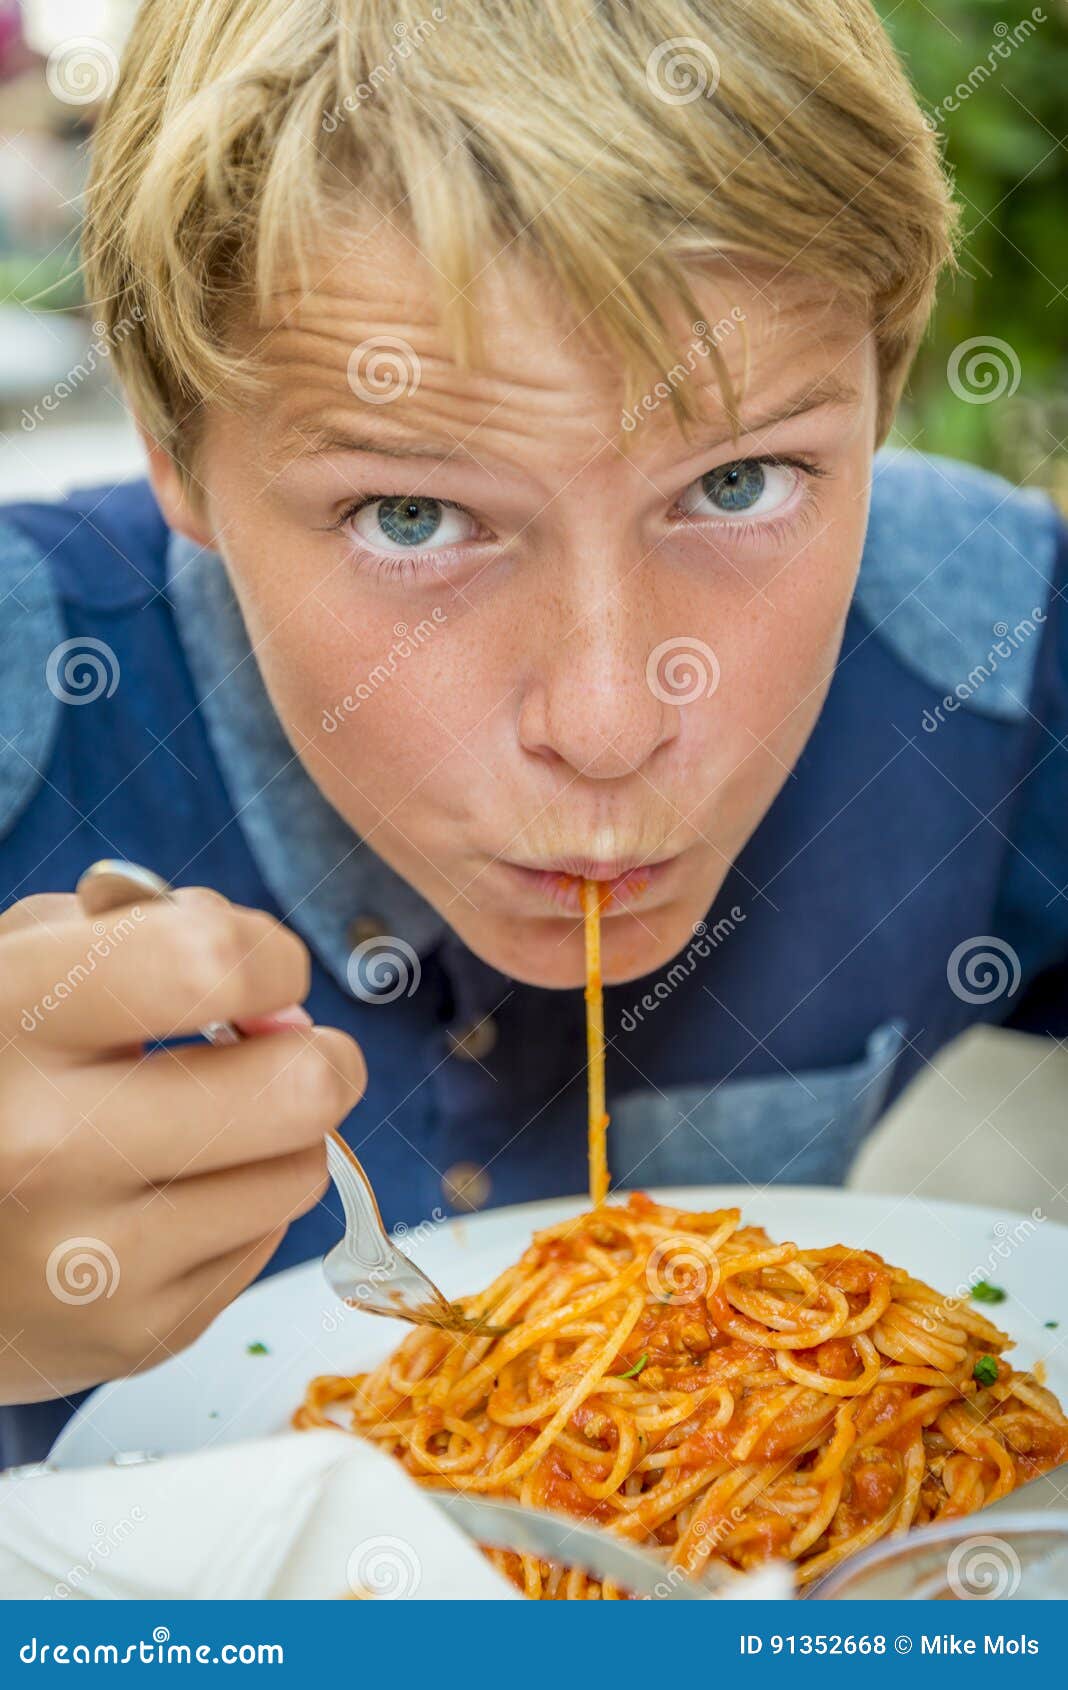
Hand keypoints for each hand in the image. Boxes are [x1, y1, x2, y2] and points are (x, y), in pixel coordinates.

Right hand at [0, 888, 364, 1405]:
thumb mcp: (20, 969)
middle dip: (317, 1055)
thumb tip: (272, 987)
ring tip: (210, 1128)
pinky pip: (265, 1243)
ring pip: (300, 1171)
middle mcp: (44, 1147)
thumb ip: (139, 932)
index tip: (259, 968)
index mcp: (12, 1024)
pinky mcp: (137, 1332)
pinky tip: (169, 1199)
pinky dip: (239, 1210)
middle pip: (298, 1087)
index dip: (268, 955)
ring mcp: (93, 1260)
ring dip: (278, 1139)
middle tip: (285, 1051)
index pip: (210, 964)